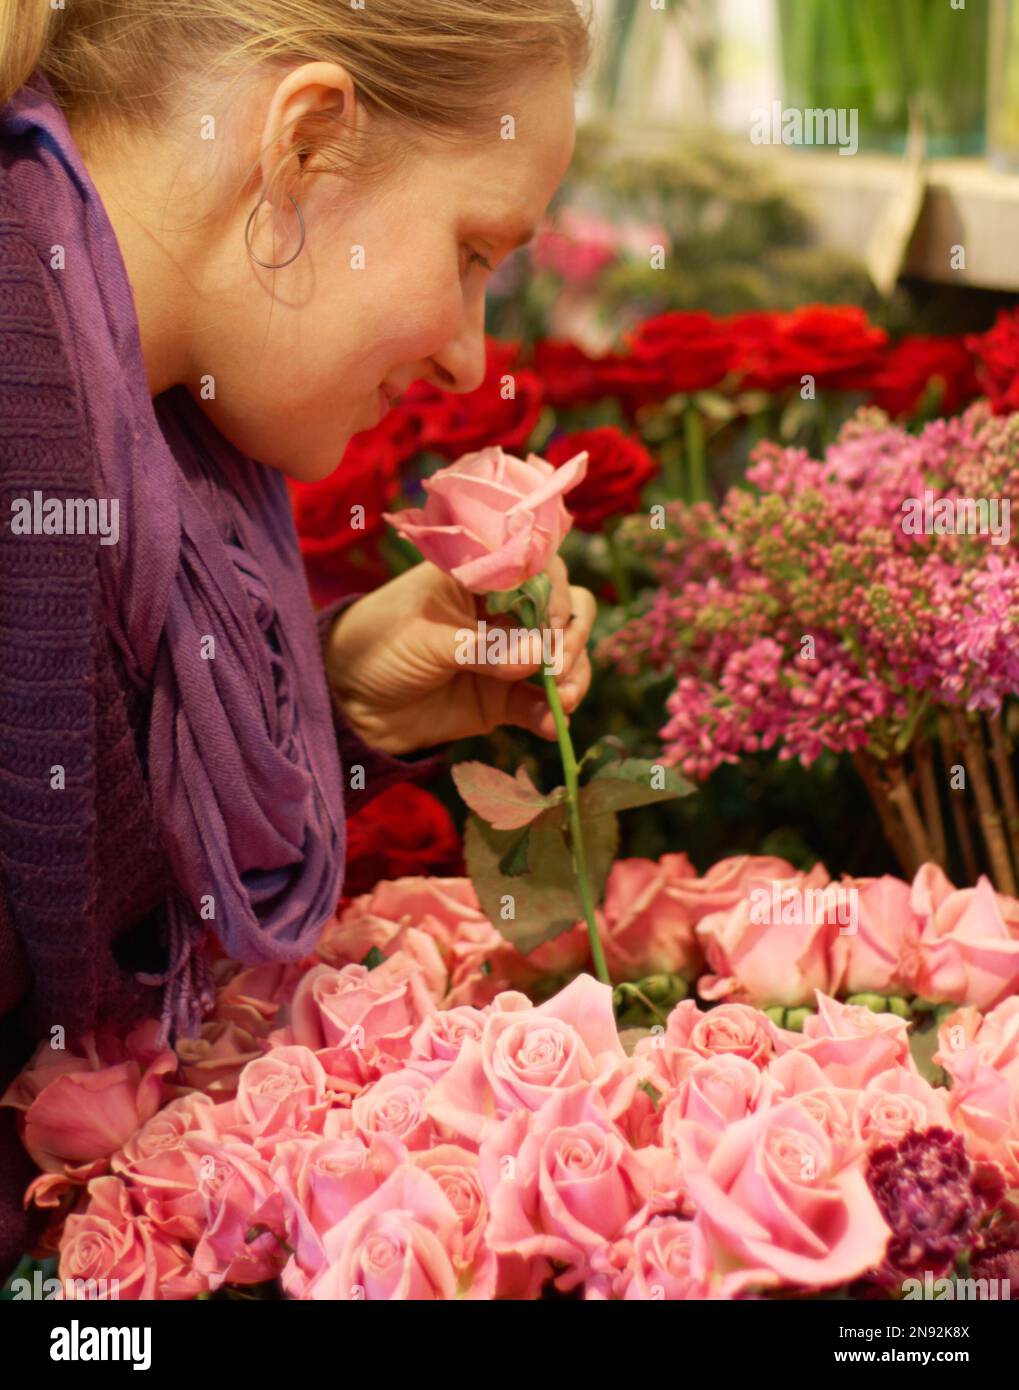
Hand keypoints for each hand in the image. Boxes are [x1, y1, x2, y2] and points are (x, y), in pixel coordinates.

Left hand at [325, 558, 595, 754]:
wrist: (349, 703)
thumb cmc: (376, 646)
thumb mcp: (425, 640)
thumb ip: (481, 649)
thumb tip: (539, 657)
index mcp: (482, 577)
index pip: (538, 569)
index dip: (555, 594)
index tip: (552, 625)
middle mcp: (503, 611)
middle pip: (565, 610)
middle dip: (572, 636)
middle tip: (558, 666)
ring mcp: (509, 656)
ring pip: (563, 657)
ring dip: (573, 676)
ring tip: (563, 700)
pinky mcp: (506, 699)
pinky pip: (542, 703)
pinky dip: (554, 713)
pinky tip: (553, 725)